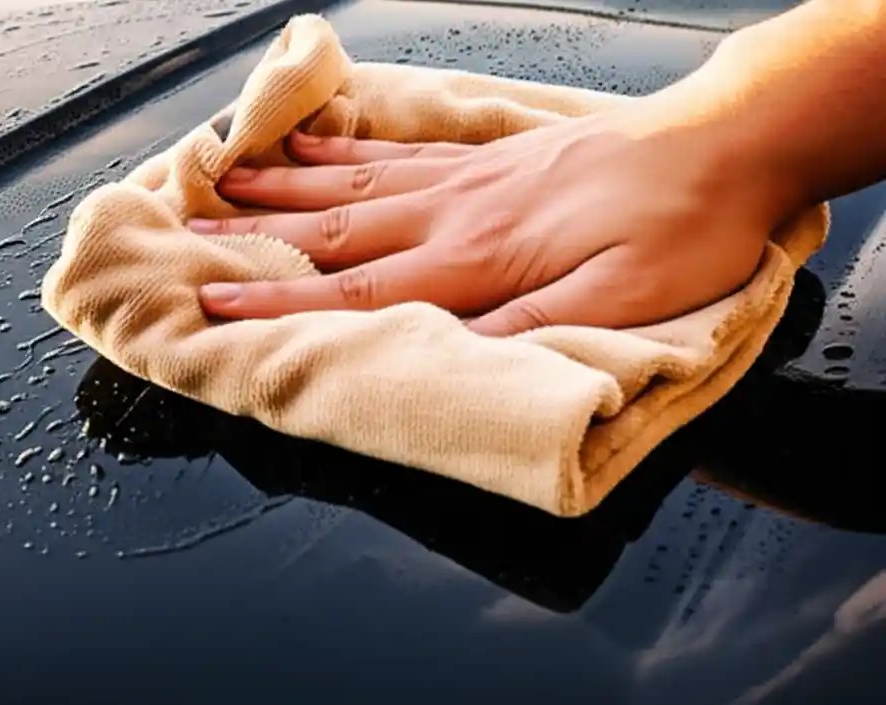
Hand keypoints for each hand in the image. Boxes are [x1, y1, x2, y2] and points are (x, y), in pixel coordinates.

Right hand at [188, 110, 788, 335]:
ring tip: (223, 180)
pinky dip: (340, 149)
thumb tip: (439, 351)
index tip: (211, 301)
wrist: (725, 143)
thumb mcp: (619, 299)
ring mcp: (465, 178)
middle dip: (255, 235)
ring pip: (352, 183)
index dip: (278, 299)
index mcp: (477, 258)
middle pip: (334, 227)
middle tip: (188, 234)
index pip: (357, 285)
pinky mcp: (484, 157)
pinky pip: (394, 154)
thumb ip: (524, 326)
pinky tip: (310, 143)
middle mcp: (454, 211)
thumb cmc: (680, 229)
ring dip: (282, 185)